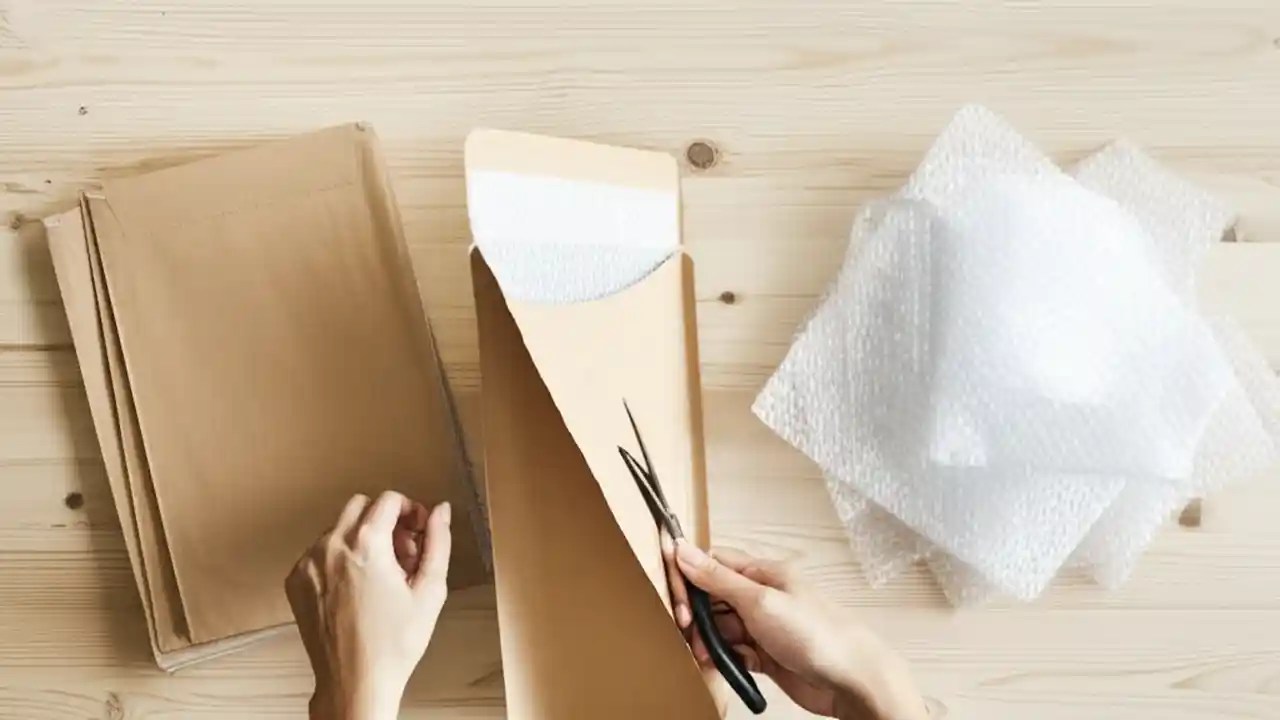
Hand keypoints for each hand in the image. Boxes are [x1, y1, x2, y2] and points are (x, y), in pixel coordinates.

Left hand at [286, 491, 452, 719]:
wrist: (356, 681)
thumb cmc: (395, 643)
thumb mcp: (430, 590)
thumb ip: (438, 542)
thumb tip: (441, 510)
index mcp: (367, 544)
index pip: (388, 500)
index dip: (410, 510)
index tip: (417, 530)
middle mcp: (331, 546)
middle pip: (360, 505)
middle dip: (384, 520)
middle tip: (401, 551)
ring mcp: (308, 563)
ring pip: (338, 528)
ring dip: (361, 539)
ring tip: (380, 575)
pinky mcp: (295, 581)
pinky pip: (318, 551)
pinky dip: (339, 558)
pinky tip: (356, 588)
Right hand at [671, 542, 927, 719]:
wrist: (851, 679)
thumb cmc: (817, 634)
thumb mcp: (759, 601)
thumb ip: (718, 579)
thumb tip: (683, 549)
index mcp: (763, 574)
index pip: (714, 565)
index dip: (690, 578)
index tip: (675, 598)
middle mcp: (762, 597)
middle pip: (714, 599)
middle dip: (698, 616)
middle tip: (690, 631)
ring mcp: (765, 628)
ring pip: (721, 629)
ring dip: (710, 641)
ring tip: (708, 655)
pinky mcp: (767, 655)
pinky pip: (735, 653)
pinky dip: (726, 660)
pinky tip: (727, 666)